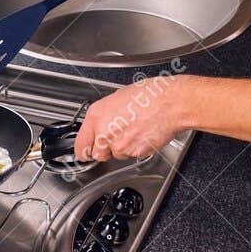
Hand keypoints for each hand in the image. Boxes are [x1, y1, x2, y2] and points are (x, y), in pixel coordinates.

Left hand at [73, 76, 188, 162]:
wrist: (169, 103)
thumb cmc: (148, 95)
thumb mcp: (116, 99)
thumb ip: (104, 116)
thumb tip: (102, 124)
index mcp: (97, 116)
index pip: (81, 145)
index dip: (83, 150)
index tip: (85, 152)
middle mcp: (105, 133)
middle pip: (98, 155)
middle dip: (105, 150)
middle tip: (116, 137)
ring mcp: (121, 145)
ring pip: (117, 155)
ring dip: (123, 148)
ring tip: (134, 130)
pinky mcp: (136, 152)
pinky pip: (132, 155)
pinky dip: (137, 148)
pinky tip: (143, 134)